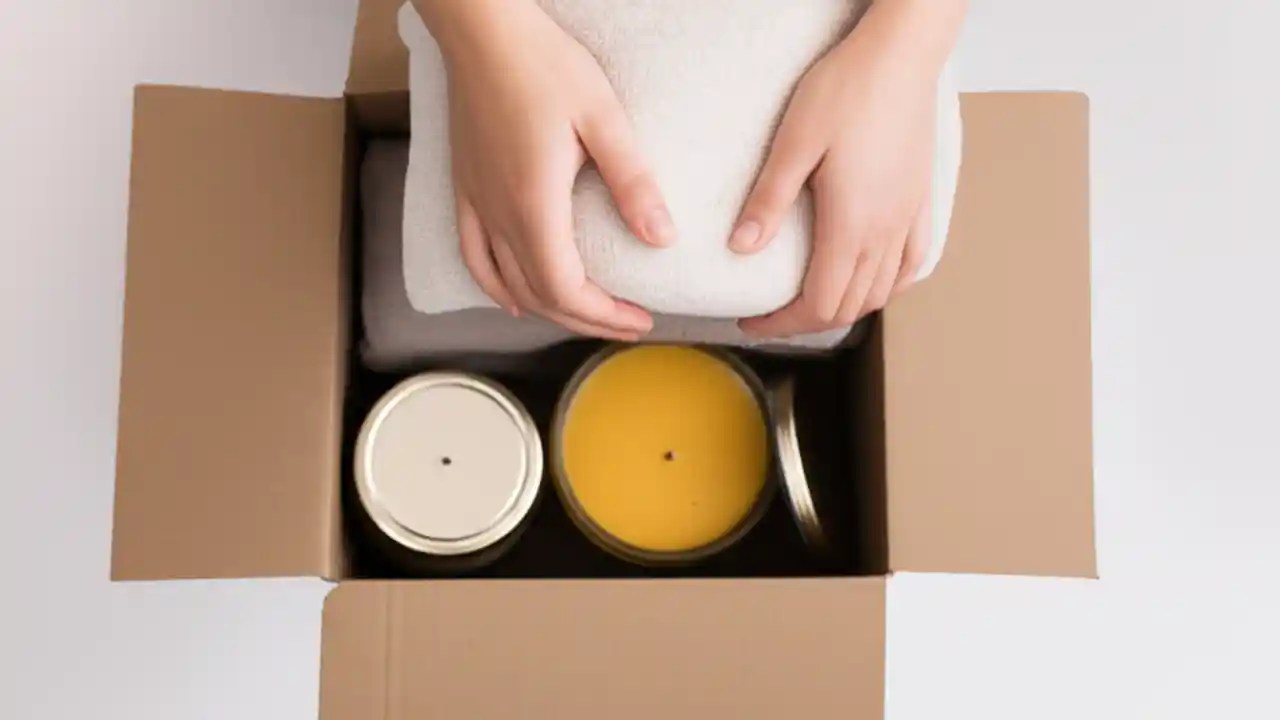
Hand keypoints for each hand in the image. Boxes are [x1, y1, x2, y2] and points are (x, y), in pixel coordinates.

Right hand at [420, 0, 674, 339]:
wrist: (482, 30)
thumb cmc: (543, 64)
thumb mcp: (603, 119)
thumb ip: (632, 182)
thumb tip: (661, 239)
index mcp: (534, 204)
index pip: (566, 288)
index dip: (603, 315)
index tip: (640, 319)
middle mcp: (498, 214)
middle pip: (540, 294)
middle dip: (586, 319)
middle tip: (628, 322)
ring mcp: (477, 203)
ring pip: (507, 282)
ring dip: (548, 308)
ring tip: (586, 315)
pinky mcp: (464, 187)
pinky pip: (473, 256)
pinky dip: (496, 287)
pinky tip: (515, 297)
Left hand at [730, 2, 954, 337]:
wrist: (902, 54)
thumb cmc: (847, 89)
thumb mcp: (794, 143)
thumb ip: (769, 202)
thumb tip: (741, 250)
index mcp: (851, 225)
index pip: (819, 304)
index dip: (781, 324)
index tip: (751, 322)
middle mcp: (885, 231)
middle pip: (849, 306)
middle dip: (806, 320)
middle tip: (770, 313)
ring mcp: (908, 218)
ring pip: (881, 292)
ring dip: (844, 306)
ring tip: (810, 298)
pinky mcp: (920, 200)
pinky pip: (913, 264)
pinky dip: (888, 285)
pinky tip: (870, 278)